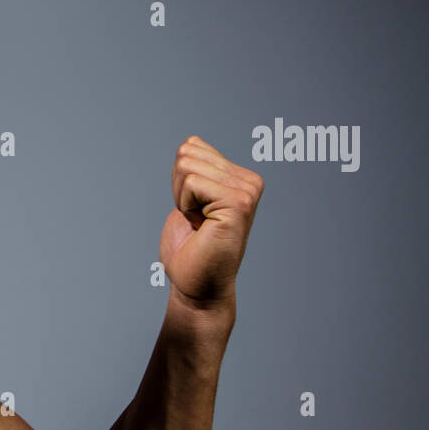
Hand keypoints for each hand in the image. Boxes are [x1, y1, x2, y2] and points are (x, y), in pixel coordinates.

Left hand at [159, 136, 262, 312]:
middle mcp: (250, 181)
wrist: (196, 286)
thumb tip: (190, 143)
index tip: (194, 211)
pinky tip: (201, 227)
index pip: (192, 146)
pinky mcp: (238, 204)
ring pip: (187, 165)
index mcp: (240, 177)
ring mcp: (247, 192)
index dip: (179, 181)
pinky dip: (185, 207)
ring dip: (181, 199)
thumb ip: (195, 169)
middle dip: (178, 188)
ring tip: (199, 224)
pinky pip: (191, 184)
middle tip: (195, 219)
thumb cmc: (190, 250)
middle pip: (187, 152)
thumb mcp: (189, 199)